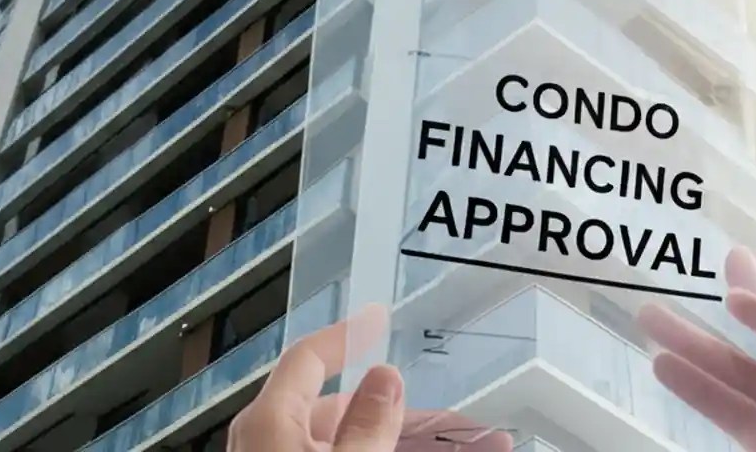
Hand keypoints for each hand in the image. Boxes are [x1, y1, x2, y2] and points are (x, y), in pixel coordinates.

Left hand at [228, 306, 513, 450]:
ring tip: (483, 448)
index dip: (348, 334)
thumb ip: (369, 424)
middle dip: (417, 419)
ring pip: (360, 449)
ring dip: (420, 448)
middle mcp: (274, 447)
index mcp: (272, 424)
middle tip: (468, 427)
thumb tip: (385, 379)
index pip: (311, 359)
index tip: (378, 316)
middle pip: (349, 414)